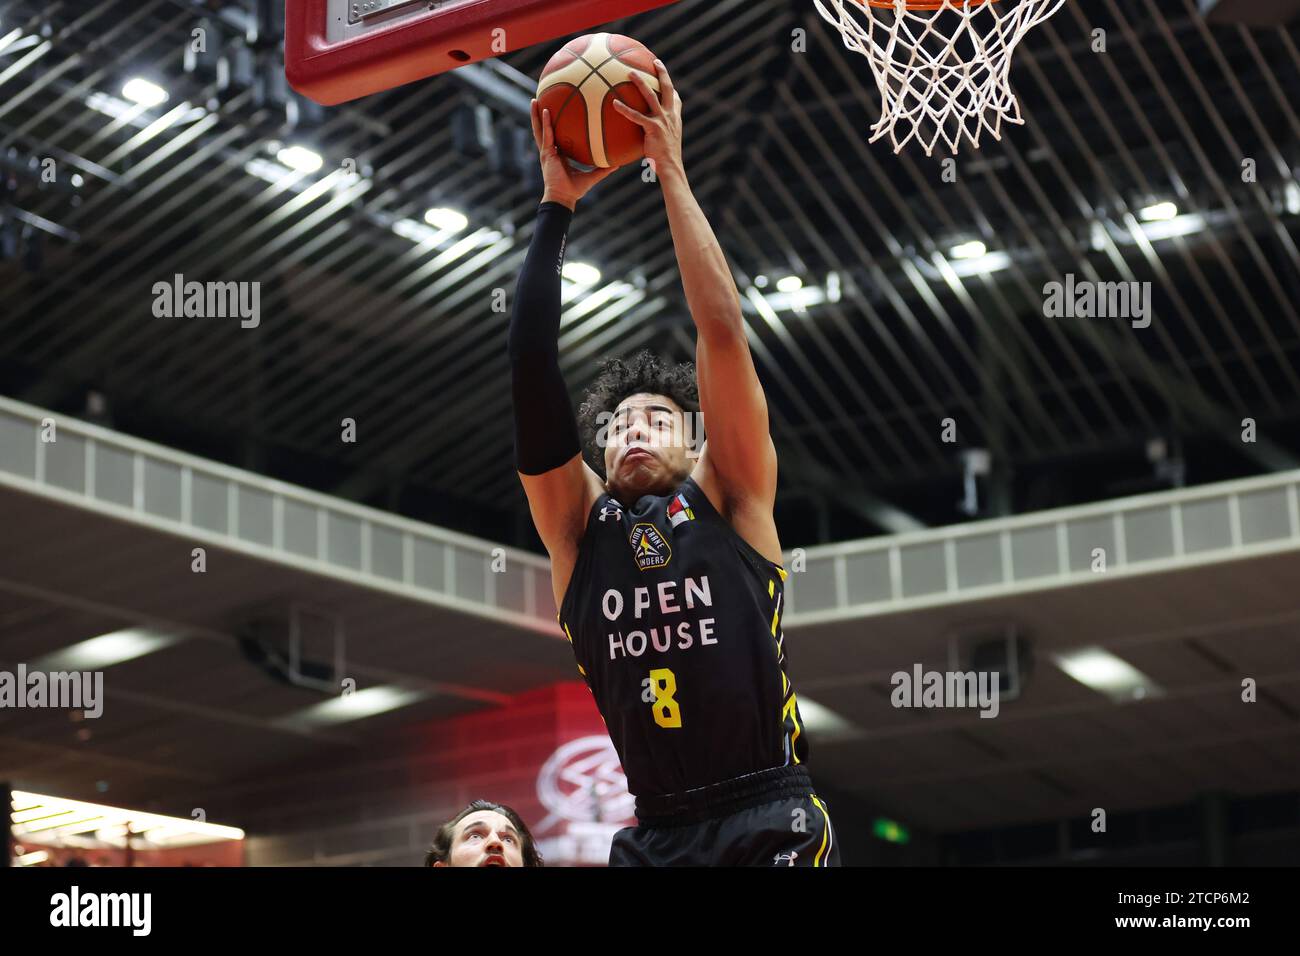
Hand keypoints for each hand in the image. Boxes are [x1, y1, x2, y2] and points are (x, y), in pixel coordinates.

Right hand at [530, 98, 617, 208]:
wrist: (564, 198)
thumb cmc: (575, 190)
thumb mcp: (591, 177)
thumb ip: (603, 169)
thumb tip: (618, 164)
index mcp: (558, 155)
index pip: (554, 136)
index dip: (553, 125)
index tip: (554, 112)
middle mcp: (550, 151)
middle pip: (543, 129)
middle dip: (540, 115)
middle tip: (540, 100)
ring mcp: (546, 152)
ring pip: (539, 129)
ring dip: (536, 114)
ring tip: (534, 100)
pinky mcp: (546, 154)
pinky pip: (546, 135)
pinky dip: (545, 123)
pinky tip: (545, 111)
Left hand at [613, 58, 682, 177]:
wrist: (671, 166)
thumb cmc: (666, 158)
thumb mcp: (666, 142)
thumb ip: (658, 132)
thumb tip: (645, 132)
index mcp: (674, 117)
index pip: (675, 97)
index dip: (670, 85)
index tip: (663, 74)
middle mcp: (670, 115)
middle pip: (667, 88)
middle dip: (662, 73)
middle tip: (655, 61)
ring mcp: (662, 120)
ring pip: (651, 95)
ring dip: (640, 82)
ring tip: (630, 72)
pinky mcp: (653, 128)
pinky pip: (636, 116)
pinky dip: (624, 109)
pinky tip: (614, 103)